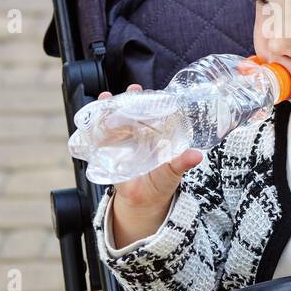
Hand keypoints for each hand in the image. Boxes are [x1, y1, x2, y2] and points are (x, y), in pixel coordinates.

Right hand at [97, 84, 203, 242]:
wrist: (142, 200)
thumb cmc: (161, 182)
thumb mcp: (173, 171)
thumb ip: (182, 162)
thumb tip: (198, 155)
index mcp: (157, 133)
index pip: (155, 111)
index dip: (154, 100)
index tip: (154, 93)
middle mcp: (140, 132)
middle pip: (134, 110)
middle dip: (131, 98)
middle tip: (133, 90)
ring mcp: (124, 139)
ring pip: (116, 118)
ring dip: (110, 106)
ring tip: (106, 98)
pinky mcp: (109, 148)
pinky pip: (101, 134)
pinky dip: (95, 124)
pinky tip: (92, 116)